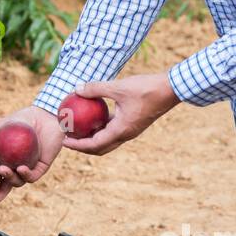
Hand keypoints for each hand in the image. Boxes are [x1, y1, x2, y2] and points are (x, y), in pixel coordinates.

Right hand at [0, 104, 66, 208]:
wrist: (43, 115)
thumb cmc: (20, 121)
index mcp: (1, 163)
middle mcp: (13, 169)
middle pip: (1, 189)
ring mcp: (27, 170)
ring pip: (16, 182)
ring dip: (9, 178)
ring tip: (1, 169)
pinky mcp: (40, 168)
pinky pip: (31, 175)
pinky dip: (25, 173)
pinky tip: (20, 168)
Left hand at [60, 75, 179, 155]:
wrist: (171, 90)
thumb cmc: (146, 88)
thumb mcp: (119, 87)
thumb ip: (97, 88)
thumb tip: (77, 88)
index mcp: (121, 130)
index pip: (95, 145)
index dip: (78, 145)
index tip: (64, 141)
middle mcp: (126, 134)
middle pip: (100, 148)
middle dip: (83, 146)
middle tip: (68, 138)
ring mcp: (131, 130)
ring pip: (108, 140)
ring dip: (92, 138)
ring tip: (78, 129)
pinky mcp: (133, 123)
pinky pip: (114, 130)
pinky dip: (102, 127)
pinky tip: (93, 116)